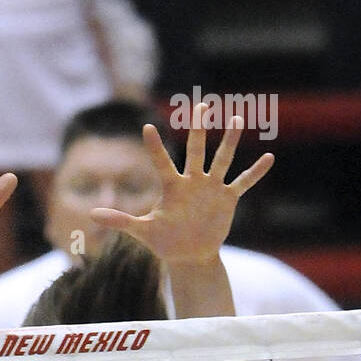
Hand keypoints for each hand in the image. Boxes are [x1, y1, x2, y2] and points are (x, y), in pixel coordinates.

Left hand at [92, 104, 273, 266]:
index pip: (161, 163)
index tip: (147, 128)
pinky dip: (254, 173)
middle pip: (195, 151)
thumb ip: (120, 221)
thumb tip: (92, 214)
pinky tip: (268, 158)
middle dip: (198, 129)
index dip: (154, 148)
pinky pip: (242, 182)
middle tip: (201, 105)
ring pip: (221, 160)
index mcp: (172, 187)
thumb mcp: (143, 232)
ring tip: (235, 119)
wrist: (189, 255)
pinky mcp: (227, 199)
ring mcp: (211, 188)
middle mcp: (192, 181)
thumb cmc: (165, 242)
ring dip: (229, 142)